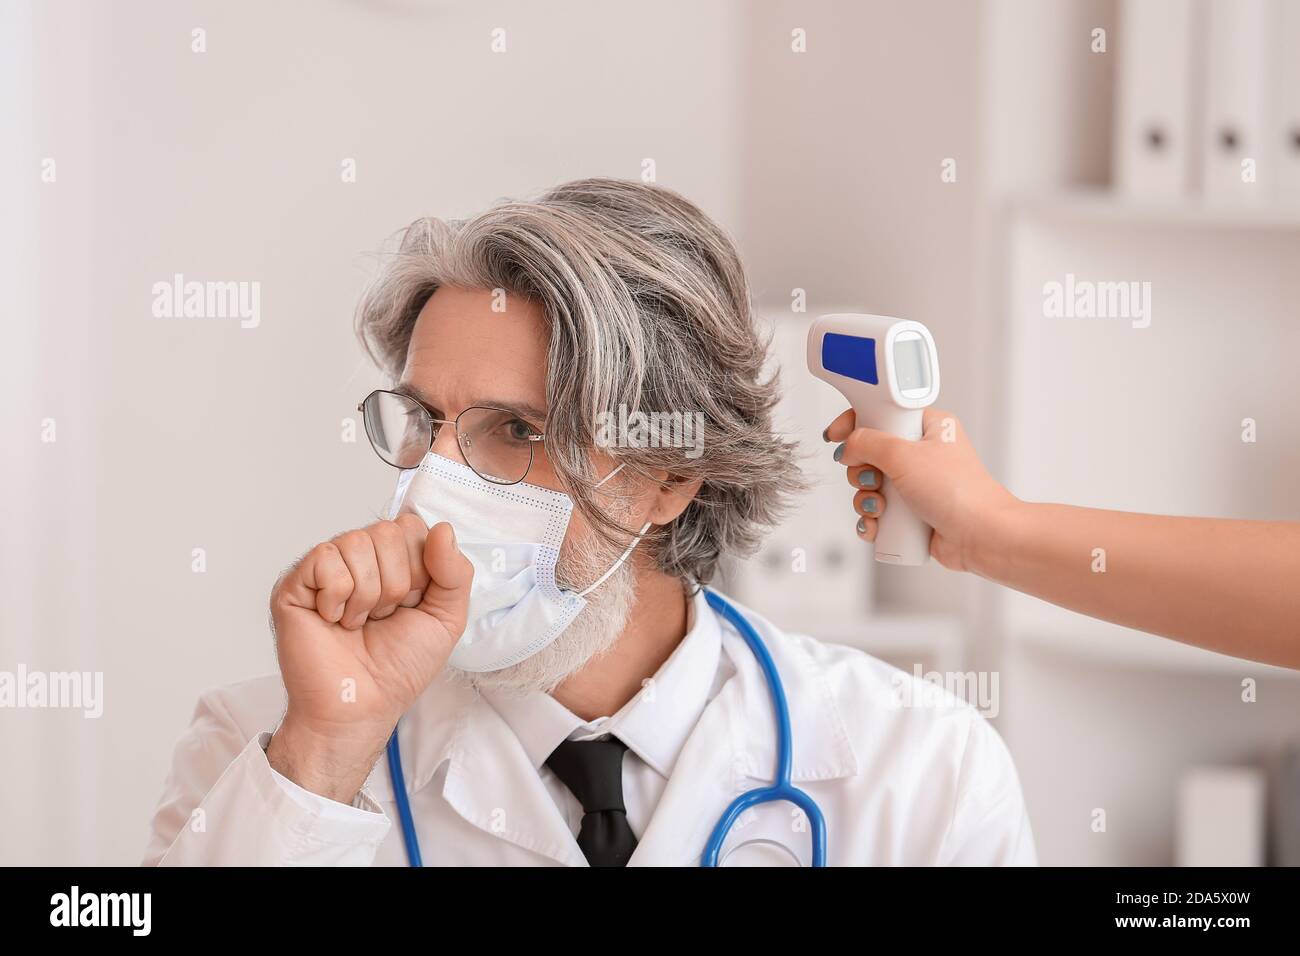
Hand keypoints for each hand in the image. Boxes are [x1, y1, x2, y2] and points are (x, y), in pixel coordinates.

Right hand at [265, 515, 472, 800]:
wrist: (362, 705)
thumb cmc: (398, 668)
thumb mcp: (446, 618)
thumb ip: (455, 572)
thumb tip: (442, 529)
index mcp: (391, 561)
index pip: (412, 526)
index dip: (421, 567)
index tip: (412, 604)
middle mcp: (357, 558)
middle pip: (387, 531)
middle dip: (397, 583)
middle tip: (382, 617)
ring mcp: (324, 569)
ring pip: (356, 542)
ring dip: (367, 594)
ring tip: (358, 623)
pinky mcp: (294, 585)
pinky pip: (325, 559)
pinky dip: (337, 596)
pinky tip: (333, 620)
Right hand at [825, 407, 1019, 572]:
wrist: (981, 536)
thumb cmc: (959, 492)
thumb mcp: (905, 455)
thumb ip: (868, 443)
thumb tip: (847, 447)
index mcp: (929, 427)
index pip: (882, 414)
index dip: (855, 423)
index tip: (837, 435)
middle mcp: (922, 454)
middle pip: (870, 454)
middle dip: (861, 472)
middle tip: (873, 480)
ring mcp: (917, 485)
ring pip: (871, 485)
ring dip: (865, 500)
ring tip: (880, 508)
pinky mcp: (913, 512)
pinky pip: (878, 512)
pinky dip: (872, 520)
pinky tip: (877, 525)